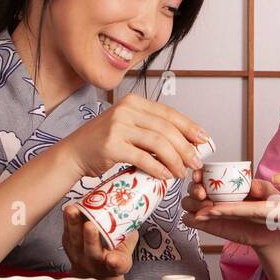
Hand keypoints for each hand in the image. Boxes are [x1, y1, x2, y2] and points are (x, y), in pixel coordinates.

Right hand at [62, 93, 207, 181]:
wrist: (74, 153)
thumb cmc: (104, 143)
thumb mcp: (129, 128)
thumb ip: (151, 130)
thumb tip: (186, 143)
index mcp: (134, 102)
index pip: (168, 113)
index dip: (189, 127)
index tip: (204, 140)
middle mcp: (126, 110)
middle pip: (166, 129)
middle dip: (186, 147)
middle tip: (196, 163)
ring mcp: (118, 127)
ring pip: (158, 143)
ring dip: (175, 160)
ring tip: (182, 173)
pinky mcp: (112, 145)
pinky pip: (143, 158)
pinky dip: (158, 169)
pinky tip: (165, 177)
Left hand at [62, 203, 137, 278]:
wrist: (93, 270)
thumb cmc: (114, 257)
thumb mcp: (127, 250)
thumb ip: (128, 236)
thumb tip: (131, 213)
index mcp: (116, 265)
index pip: (117, 265)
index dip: (115, 262)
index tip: (112, 259)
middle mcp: (96, 262)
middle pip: (92, 251)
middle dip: (90, 237)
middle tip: (90, 225)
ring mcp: (79, 255)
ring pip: (75, 240)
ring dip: (73, 224)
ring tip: (72, 210)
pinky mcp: (68, 245)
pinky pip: (67, 232)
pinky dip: (68, 220)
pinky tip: (70, 208)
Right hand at [181, 172, 279, 249]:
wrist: (268, 233)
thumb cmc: (267, 211)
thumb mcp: (271, 196)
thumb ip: (264, 188)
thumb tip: (253, 185)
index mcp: (224, 183)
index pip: (203, 173)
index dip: (197, 172)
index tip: (200, 175)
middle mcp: (213, 195)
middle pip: (191, 187)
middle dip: (193, 189)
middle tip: (203, 194)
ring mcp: (208, 210)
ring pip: (187, 202)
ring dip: (192, 203)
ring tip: (207, 207)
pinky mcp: (207, 225)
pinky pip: (189, 220)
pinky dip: (191, 218)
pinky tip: (201, 218)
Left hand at [187, 171, 279, 244]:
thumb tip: (274, 178)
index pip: (253, 211)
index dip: (228, 210)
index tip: (207, 209)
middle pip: (244, 215)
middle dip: (219, 212)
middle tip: (192, 207)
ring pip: (248, 215)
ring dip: (226, 211)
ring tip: (202, 205)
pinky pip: (259, 214)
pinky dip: (241, 209)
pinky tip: (231, 203)